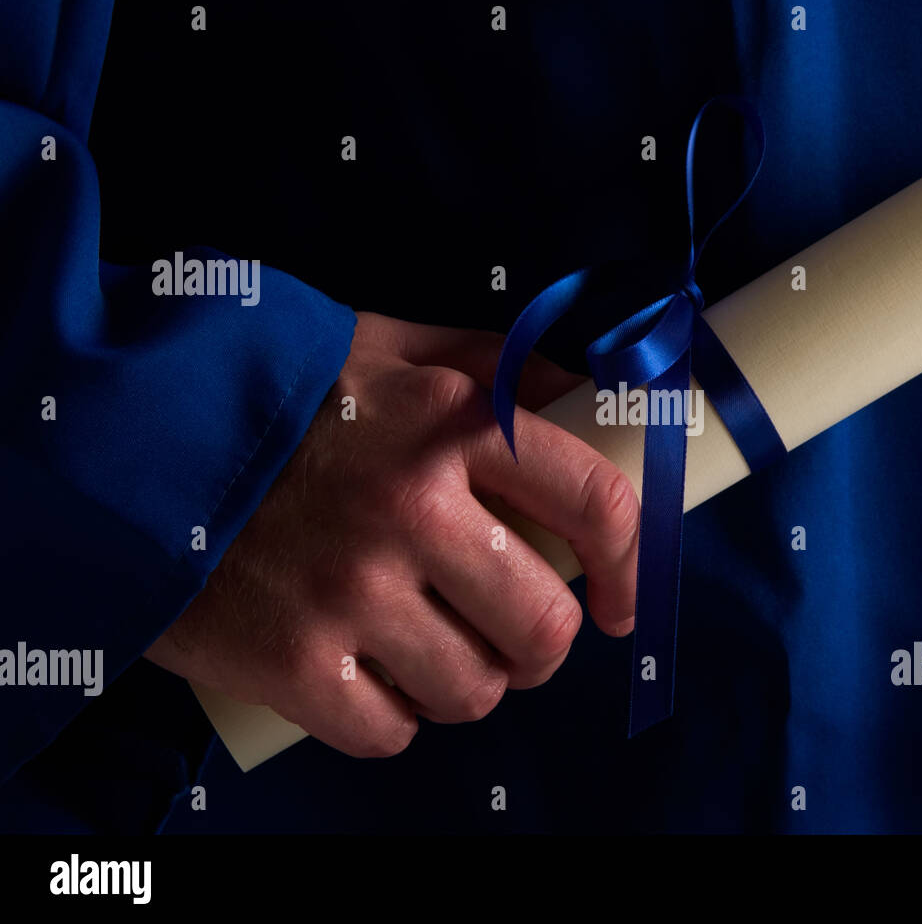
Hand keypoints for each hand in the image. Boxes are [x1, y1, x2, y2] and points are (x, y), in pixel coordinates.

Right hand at [145, 312, 638, 756]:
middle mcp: (410, 510)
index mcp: (451, 424)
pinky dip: (391, 717)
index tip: (621, 599)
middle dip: (541, 644)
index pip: (595, 503)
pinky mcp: (290, 662)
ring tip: (432, 646)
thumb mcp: (392, 345)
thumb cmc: (278, 389)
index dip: (632, 565)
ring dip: (467, 681)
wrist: (131, 436)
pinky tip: (369, 676)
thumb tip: (589, 399)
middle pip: (541, 628)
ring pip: (472, 691)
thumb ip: (495, 367)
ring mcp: (348, 593)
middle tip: (512, 631)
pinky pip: (389, 733)